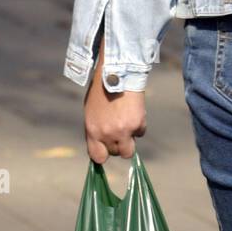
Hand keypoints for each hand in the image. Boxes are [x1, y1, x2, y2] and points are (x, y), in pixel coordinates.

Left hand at [84, 44, 146, 162]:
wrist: (118, 74)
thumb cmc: (101, 91)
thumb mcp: (91, 112)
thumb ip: (96, 129)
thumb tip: (102, 143)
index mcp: (93, 131)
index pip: (97, 157)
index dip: (102, 155)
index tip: (105, 151)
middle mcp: (108, 134)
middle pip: (116, 153)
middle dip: (117, 145)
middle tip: (118, 132)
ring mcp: (124, 131)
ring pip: (129, 150)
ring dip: (129, 141)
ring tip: (127, 126)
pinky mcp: (138, 124)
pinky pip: (140, 133)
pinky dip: (138, 126)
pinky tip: (134, 113)